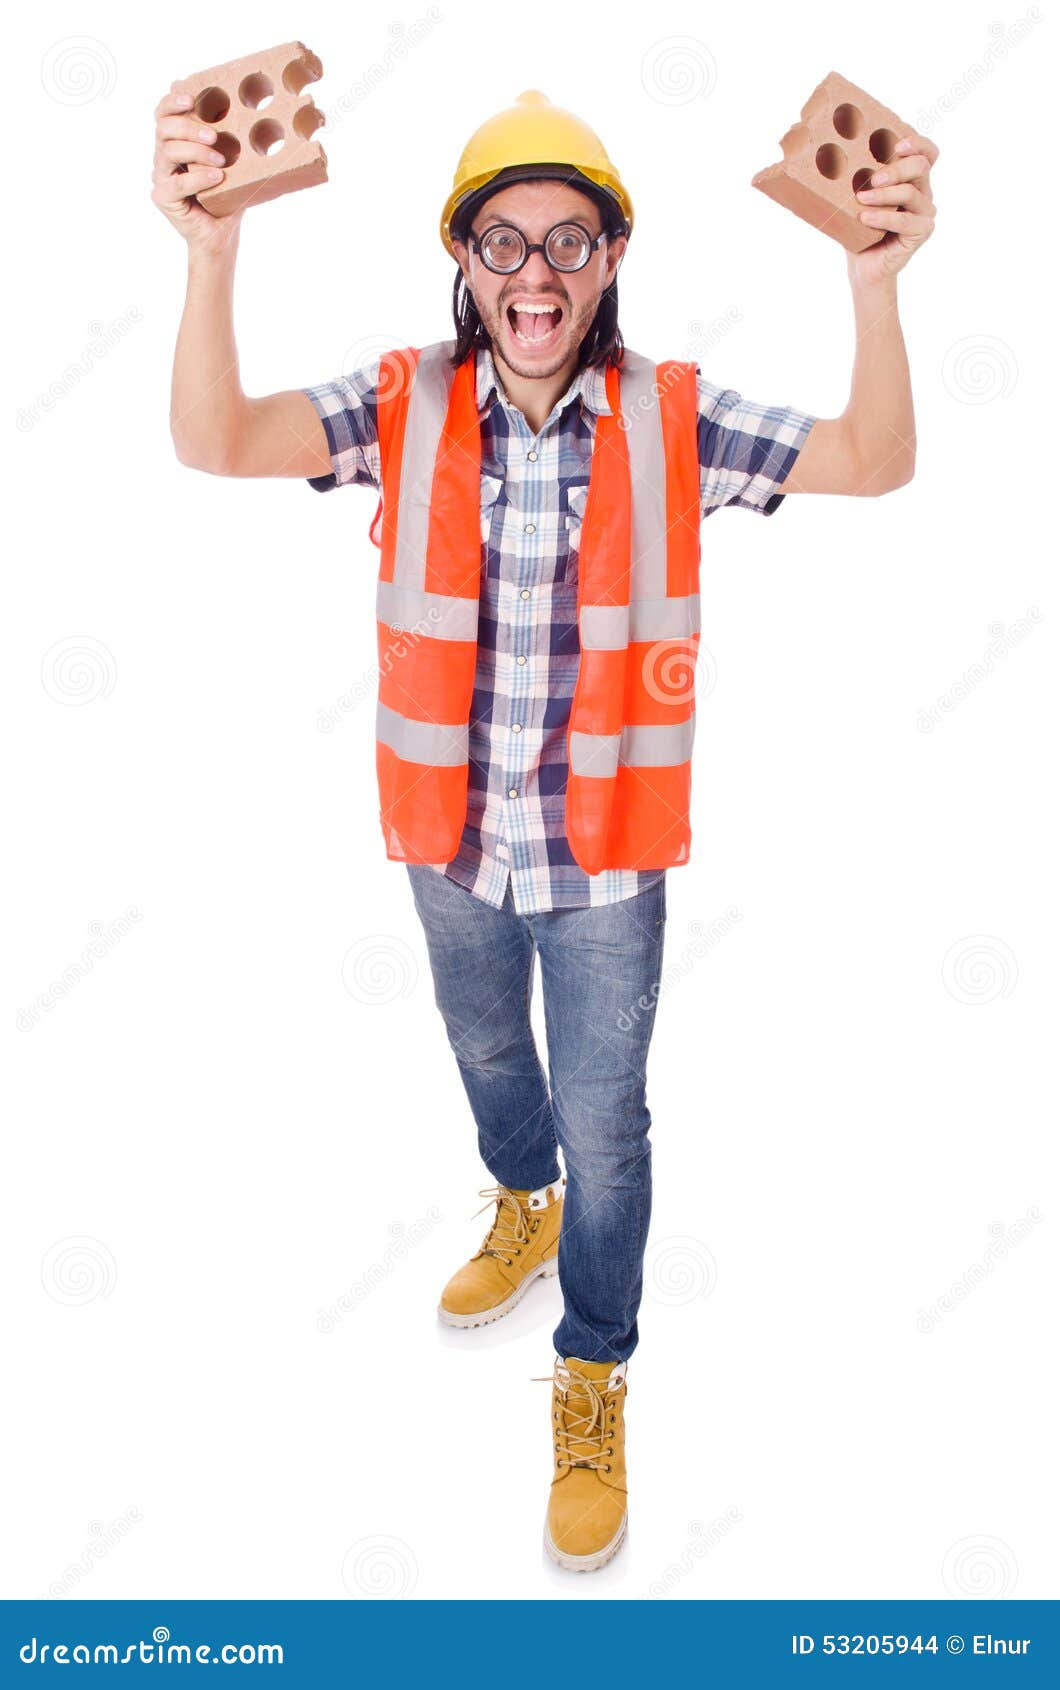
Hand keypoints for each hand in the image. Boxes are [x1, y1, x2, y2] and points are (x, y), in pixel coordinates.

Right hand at [151, 88, 243, 255]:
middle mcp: (164, 156)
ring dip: (197, 151)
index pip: (164, 114)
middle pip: (163, 128)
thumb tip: (245, 106)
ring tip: (220, 160)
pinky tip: (217, 177)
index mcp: (176, 141)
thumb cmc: (227, 194)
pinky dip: (198, 178)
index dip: (172, 102)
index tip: (190, 98)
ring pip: (168, 151)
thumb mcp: (232, 161)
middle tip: (214, 135)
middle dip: (188, 126)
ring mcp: (161, 176)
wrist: (222, 233)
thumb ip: (229, 135)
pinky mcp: (163, 197)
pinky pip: (177, 183)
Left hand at [848, 131, 938, 287]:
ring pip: (911, 193)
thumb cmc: (859, 229)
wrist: (864, 267)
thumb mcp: (855, 198)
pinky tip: (865, 218)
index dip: (917, 143)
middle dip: (896, 168)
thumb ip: (855, 178)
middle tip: (873, 178)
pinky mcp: (922, 231)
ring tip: (861, 198)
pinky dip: (883, 218)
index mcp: (911, 178)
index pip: (926, 152)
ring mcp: (925, 212)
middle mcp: (923, 192)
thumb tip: (826, 158)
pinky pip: (905, 220)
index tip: (897, 144)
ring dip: (884, 194)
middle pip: (920, 166)